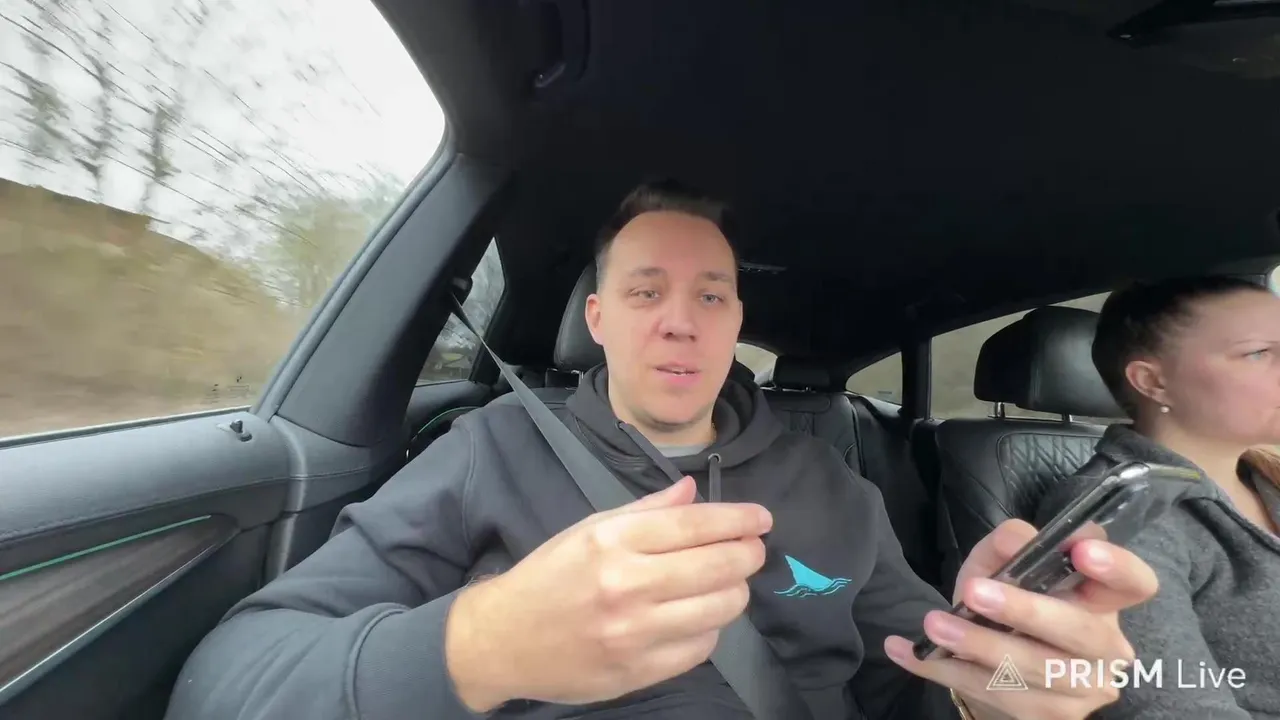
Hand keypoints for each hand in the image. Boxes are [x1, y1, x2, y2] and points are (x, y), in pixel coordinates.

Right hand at [444, 476, 771, 711]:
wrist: (503, 640)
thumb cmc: (548, 577)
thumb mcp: (588, 530)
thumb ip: (645, 510)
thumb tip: (693, 492)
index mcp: (612, 542)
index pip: (695, 525)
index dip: (738, 519)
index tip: (762, 519)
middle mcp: (626, 585)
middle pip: (719, 566)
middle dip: (748, 554)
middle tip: (750, 550)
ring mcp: (634, 632)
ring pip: (720, 608)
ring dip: (734, 592)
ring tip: (725, 583)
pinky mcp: (638, 671)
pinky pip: (701, 647)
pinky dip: (710, 628)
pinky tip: (698, 616)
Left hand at [883, 519, 1157, 719]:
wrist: (995, 667)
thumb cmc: (1005, 605)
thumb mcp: (1000, 565)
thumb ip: (1009, 545)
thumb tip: (1015, 538)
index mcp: (1104, 601)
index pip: (1135, 583)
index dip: (1118, 568)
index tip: (1082, 550)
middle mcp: (1106, 648)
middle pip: (1081, 632)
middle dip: (1025, 610)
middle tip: (974, 592)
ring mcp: (1082, 689)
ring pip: (1034, 670)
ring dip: (977, 645)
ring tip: (933, 625)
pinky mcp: (1049, 717)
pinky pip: (996, 695)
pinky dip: (948, 670)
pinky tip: (908, 652)